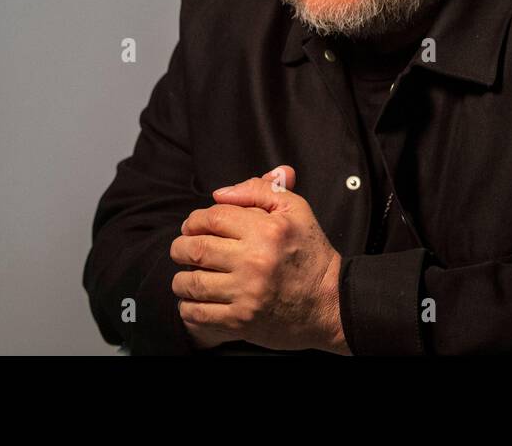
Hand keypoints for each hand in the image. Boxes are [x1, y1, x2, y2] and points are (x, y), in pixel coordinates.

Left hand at [171, 165, 348, 353]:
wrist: (331, 304)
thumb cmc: (311, 254)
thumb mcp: (296, 210)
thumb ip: (260, 190)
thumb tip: (220, 193)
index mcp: (266, 230)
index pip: (212, 217)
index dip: (195, 220)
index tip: (193, 227)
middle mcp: (254, 261)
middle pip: (194, 249)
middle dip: (180, 248)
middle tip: (182, 250)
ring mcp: (246, 294)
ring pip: (190, 283)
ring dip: (181, 279)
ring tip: (187, 276)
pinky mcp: (242, 321)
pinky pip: (197, 314)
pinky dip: (188, 307)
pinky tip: (195, 300)